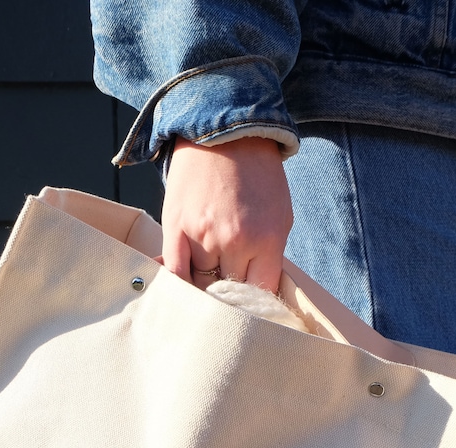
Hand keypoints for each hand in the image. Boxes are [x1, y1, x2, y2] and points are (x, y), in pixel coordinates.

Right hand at [160, 136, 292, 292]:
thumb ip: (270, 256)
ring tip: (207, 276)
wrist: (224, 132)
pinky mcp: (176, 226)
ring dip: (203, 282)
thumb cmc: (258, 175)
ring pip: (201, 282)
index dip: (255, 305)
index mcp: (267, 240)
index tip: (250, 306)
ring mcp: (203, 235)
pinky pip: (175, 270)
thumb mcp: (281, 216)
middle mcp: (235, 242)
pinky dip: (178, 282)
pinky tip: (180, 287)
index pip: (260, 294)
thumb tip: (256, 290)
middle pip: (229, 292)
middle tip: (226, 292)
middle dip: (229, 294)